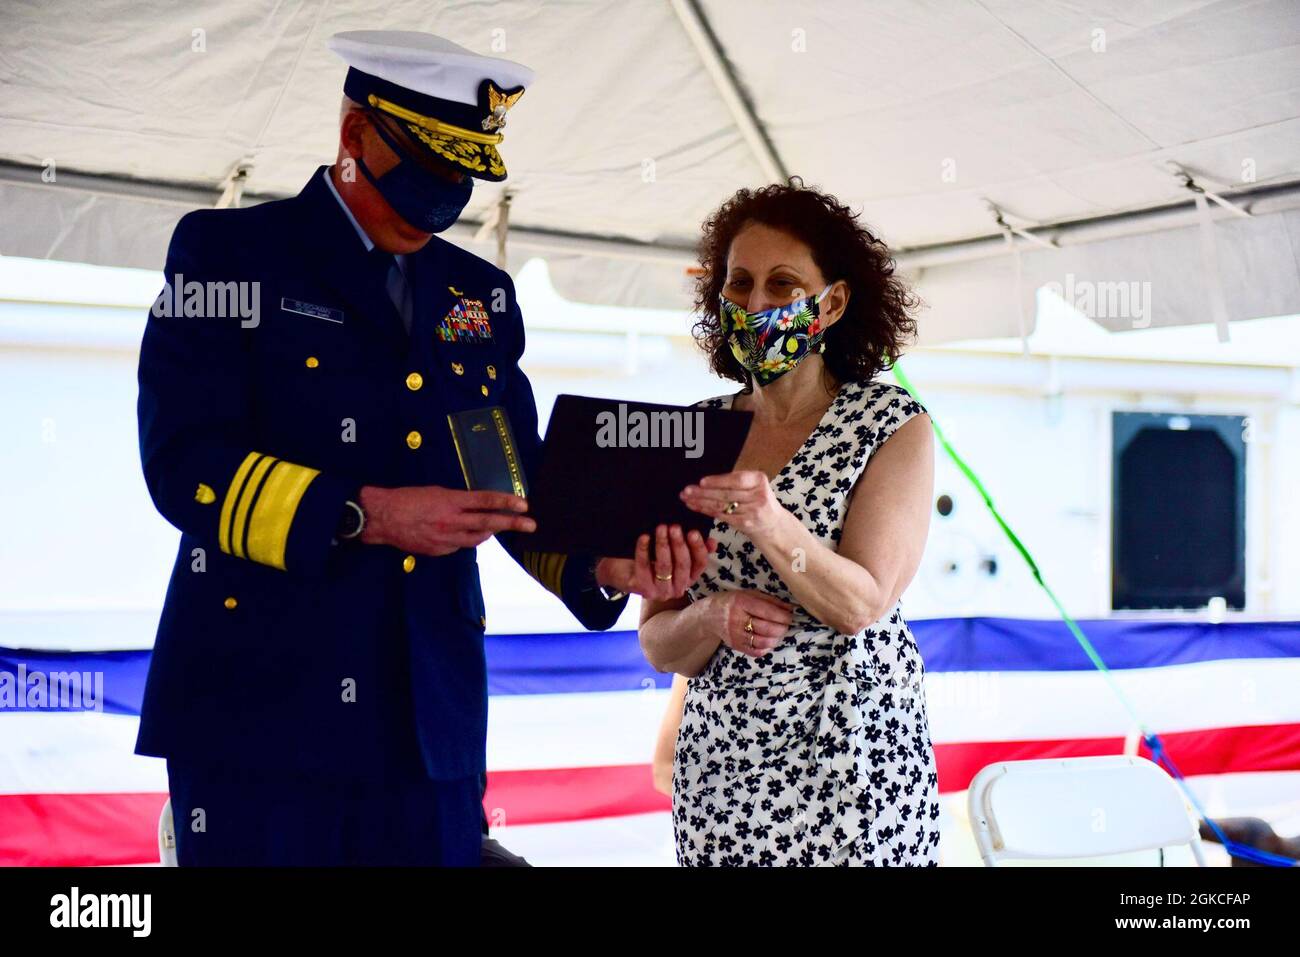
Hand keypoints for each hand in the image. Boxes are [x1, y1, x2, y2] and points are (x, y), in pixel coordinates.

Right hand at [359, 485, 534, 556]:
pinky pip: (460, 546)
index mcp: (451, 501)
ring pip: (477, 538)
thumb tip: (474, 507)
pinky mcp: (439, 550)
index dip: (507, 502)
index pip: (486, 501)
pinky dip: (466, 539)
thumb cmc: (406, 499)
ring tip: (498, 527)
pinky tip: (462, 534)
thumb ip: (458, 501)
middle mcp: (452, 521)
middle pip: (489, 523)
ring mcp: (446, 539)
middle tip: (531, 525)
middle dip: (513, 524)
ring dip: (489, 532)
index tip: (524, 504)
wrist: (382, 518)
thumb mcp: (436, 492)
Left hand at [595, 524, 714, 599]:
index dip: (698, 548)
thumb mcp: (673, 551)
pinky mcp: (642, 589)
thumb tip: (712, 542)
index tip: (693, 532)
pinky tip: (644, 537)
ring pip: (665, 567)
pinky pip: (644, 567)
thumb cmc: (652, 557)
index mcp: (689, 578)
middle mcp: (677, 588)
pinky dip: (644, 550)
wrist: (622, 570)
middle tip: (674, 527)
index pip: (700, 564)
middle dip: (679, 544)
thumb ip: (692, 547)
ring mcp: (660, 591)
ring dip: (663, 545)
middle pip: (682, 565)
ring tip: (661, 528)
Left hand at [680, 470, 787, 540]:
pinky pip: (721, 516)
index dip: (718, 481)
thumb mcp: (754, 484)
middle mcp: (758, 496)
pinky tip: (694, 506)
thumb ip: (736, 480)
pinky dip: (706, 510)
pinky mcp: (745, 524)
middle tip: (686, 490)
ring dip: (701, 502)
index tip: (702, 482)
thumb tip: (706, 479)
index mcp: (759, 480)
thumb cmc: (758, 499)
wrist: (773, 524)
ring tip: (686, 497)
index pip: (737, 480)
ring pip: (721, 506)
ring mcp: (752, 512)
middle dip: (703, 492)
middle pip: (726, 494)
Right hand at [703, 589, 794, 658]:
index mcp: (741, 602)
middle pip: (767, 628)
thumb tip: (790, 608)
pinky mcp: (735, 645)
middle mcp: (737, 619)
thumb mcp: (748, 594)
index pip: (766, 611)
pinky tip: (769, 641)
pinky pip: (756, 651)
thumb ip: (769, 600)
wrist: (708, 616)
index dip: (782, 616)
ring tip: (779, 633)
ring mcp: (735, 635)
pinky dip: (767, 648)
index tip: (791, 616)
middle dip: (782, 628)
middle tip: (786, 625)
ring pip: (763, 642)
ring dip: (776, 639)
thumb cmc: (732, 602)